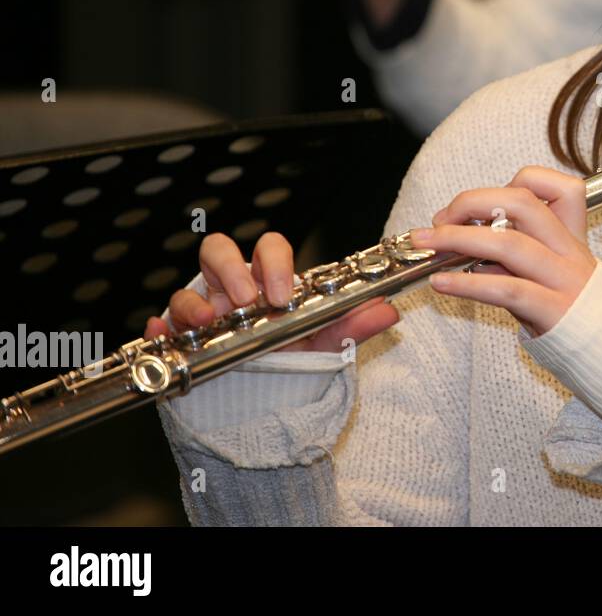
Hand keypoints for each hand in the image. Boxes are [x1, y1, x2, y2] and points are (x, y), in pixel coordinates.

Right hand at [143, 231, 398, 352]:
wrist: (263, 403)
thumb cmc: (290, 358)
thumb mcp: (323, 343)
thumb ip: (353, 326)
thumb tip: (389, 310)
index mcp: (267, 281)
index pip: (268, 250)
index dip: (274, 261)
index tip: (283, 292)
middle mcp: (231, 290)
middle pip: (218, 251)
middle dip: (230, 270)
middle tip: (247, 300)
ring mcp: (202, 314)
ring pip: (185, 290)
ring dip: (193, 302)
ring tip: (209, 322)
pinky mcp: (179, 341)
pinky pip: (161, 328)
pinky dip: (161, 329)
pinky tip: (165, 335)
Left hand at [407, 166, 595, 338]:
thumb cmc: (577, 316)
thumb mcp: (552, 277)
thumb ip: (516, 259)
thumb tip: (466, 246)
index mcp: (573, 238)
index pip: (558, 187)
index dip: (514, 183)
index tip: (479, 205)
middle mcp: (571, 252)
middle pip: (522, 203)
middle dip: (472, 202)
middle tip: (440, 219)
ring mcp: (566, 280)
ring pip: (509, 243)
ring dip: (458, 238)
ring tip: (427, 243)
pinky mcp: (555, 312)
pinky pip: (507, 289)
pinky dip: (466, 283)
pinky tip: (440, 283)